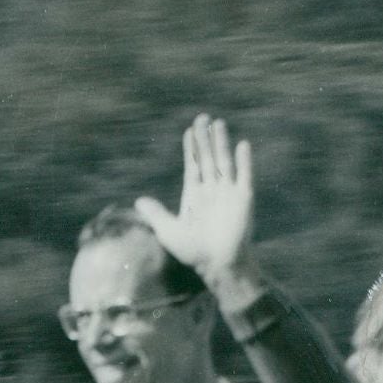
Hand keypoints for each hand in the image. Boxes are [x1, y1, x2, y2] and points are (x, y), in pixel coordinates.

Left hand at [135, 113, 254, 288]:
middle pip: (208, 159)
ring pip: (224, 162)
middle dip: (205, 139)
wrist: (218, 264)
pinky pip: (244, 175)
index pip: (193, 166)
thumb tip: (138, 200)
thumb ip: (155, 213)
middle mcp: (212, 191)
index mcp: (195, 196)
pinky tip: (242, 145)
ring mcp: (228, 193)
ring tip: (218, 123)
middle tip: (202, 118)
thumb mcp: (168, 231)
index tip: (190, 131)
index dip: (191, 149)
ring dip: (221, 143)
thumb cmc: (193, 252)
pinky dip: (243, 161)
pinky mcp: (243, 199)